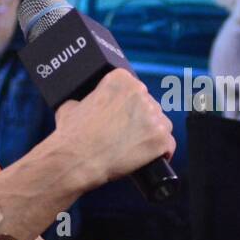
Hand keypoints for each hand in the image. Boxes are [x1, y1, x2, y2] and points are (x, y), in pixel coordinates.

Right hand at [53, 69, 175, 187]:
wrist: (76, 159)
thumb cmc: (72, 135)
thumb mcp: (71, 106)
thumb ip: (85, 99)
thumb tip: (85, 105)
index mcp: (121, 80)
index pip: (133, 89)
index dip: (128, 105)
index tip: (121, 117)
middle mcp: (141, 93)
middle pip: (149, 106)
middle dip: (141, 120)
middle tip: (125, 135)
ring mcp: (153, 116)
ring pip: (161, 124)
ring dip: (152, 134)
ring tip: (134, 148)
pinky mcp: (161, 139)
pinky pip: (169, 145)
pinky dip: (161, 153)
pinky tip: (151, 158)